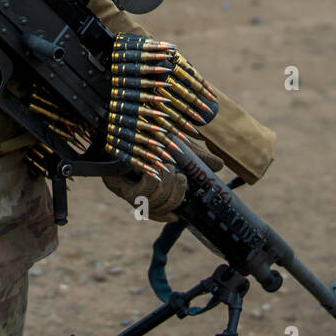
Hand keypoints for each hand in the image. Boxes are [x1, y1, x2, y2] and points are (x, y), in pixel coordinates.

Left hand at [102, 142, 223, 222]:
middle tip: (181, 177)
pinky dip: (155, 179)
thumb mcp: (177, 144)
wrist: (124, 119)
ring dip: (167, 185)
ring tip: (169, 167)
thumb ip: (196, 157)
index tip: (178, 215)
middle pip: (157, 210)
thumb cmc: (148, 132)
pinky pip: (142, 191)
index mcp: (144, 187)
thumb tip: (219, 165)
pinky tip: (159, 166)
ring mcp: (122, 187)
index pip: (154, 213)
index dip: (166, 216)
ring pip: (152, 203)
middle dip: (175, 196)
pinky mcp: (116, 180)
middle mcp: (131, 191)